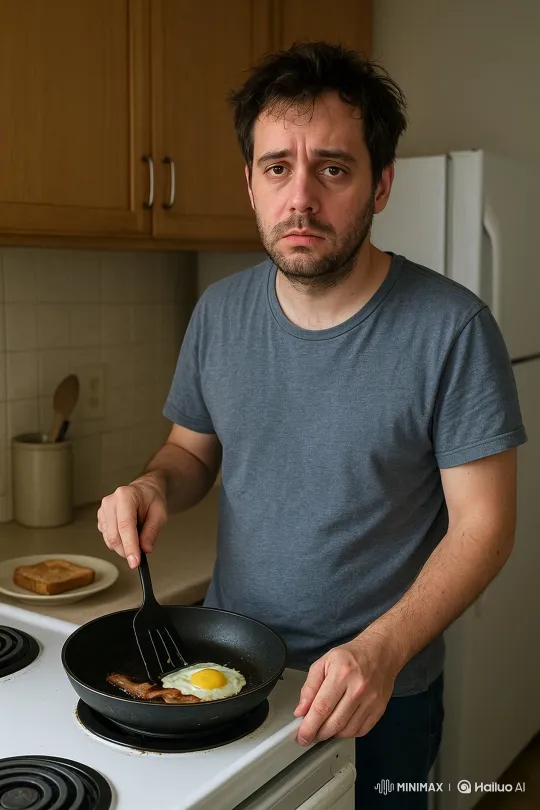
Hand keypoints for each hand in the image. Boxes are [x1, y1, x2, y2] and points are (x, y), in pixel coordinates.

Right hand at [97, 471, 167, 567]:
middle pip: (114, 536)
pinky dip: (118, 542)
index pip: (125, 526)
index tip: (135, 562)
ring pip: (109, 540)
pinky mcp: (101, 518)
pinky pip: (107, 538)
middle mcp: (110, 502)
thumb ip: (152, 531)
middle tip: (139, 556)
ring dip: (123, 547)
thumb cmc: (152, 500)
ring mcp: (103, 510)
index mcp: (125, 496)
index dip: (130, 546)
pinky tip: (127, 533)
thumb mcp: (160, 514)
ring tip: (137, 536)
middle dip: (127, 551)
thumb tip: (144, 549)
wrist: (144, 490)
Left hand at [293, 629, 402, 745]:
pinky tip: (340, 725)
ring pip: (347, 731)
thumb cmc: (351, 656)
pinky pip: (360, 731)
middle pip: (334, 723)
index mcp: (341, 674)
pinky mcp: (379, 709)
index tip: (301, 736)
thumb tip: (301, 710)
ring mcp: (371, 701)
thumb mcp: (324, 662)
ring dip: (331, 734)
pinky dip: (347, 733)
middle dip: (317, 734)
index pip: (322, 707)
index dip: (309, 726)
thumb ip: (309, 687)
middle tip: (308, 735)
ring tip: (323, 727)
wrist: (380, 652)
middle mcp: (358, 689)